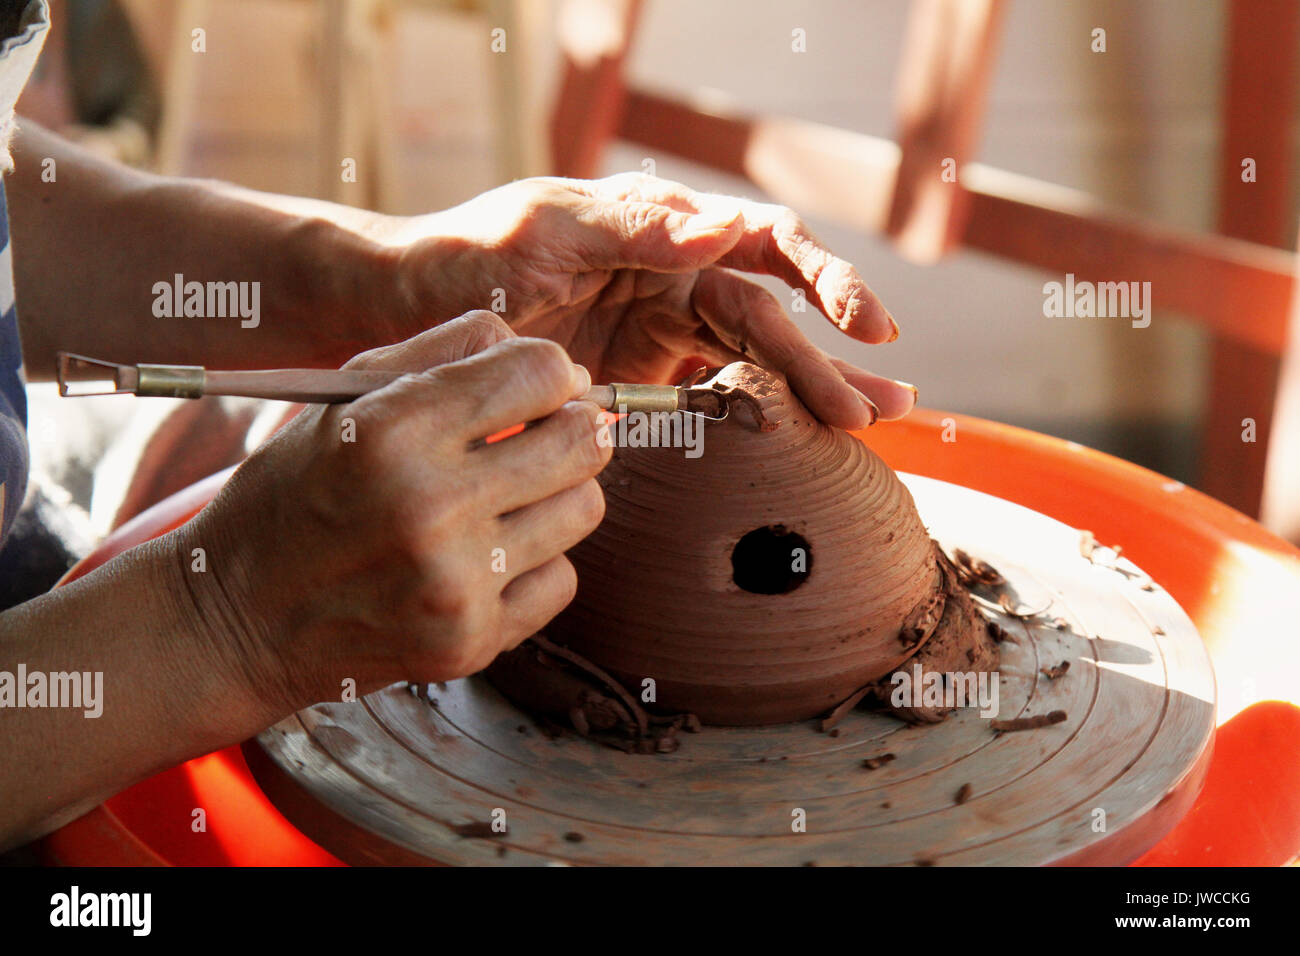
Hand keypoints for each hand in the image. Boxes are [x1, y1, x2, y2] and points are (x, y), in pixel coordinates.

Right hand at [173, 311, 610, 710]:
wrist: (236, 621)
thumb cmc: (295, 493)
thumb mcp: (345, 399)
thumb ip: (450, 352)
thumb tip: (565, 368)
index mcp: (392, 431)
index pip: (542, 372)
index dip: (551, 372)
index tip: (534, 388)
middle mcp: (429, 508)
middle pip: (583, 442)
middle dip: (570, 428)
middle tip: (539, 437)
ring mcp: (454, 584)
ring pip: (584, 509)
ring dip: (554, 496)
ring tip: (499, 501)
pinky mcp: (469, 642)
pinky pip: (561, 580)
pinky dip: (533, 566)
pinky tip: (480, 562)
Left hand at [383, 173, 916, 427]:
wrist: (398, 314)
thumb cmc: (461, 258)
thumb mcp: (539, 230)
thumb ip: (629, 227)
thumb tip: (722, 227)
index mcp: (660, 228)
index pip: (765, 245)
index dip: (824, 280)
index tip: (863, 326)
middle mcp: (672, 274)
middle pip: (774, 313)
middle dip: (830, 358)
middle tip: (880, 408)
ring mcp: (659, 329)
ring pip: (755, 356)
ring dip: (813, 388)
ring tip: (873, 422)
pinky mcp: (641, 376)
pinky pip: (712, 392)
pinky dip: (759, 414)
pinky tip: (802, 438)